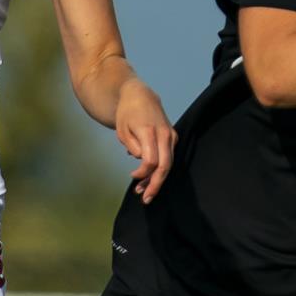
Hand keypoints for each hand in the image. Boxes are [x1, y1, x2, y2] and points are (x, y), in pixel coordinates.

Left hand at [115, 81, 175, 203]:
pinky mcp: (173, 137)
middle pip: (164, 166)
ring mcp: (171, 135)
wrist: (139, 96)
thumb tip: (142, 162)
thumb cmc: (127, 114)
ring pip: (168, 163)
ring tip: (143, 191)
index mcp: (149, 131)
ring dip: (157, 179)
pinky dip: (159, 169)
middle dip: (155, 184)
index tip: (133, 176)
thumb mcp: (122, 131)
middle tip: (146, 199)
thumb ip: (133, 147)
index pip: (151, 160)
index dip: (143, 173)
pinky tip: (147, 177)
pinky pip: (168, 157)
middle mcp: (164, 133)